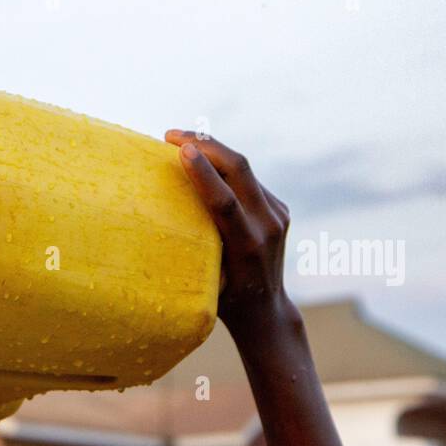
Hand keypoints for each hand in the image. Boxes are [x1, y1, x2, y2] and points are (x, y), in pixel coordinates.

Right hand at [164, 130, 291, 335]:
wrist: (266, 310)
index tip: (180, 149)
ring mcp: (278, 214)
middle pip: (239, 170)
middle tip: (171, 135)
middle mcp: (267, 225)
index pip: (225, 201)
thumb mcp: (207, 279)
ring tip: (181, 140)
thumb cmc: (224, 300)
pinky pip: (248, 180)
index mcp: (247, 246)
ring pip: (244, 169)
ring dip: (212, 150)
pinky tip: (202, 161)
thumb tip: (166, 213)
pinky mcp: (279, 208)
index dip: (203, 173)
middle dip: (205, 146)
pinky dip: (223, 167)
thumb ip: (197, 246)